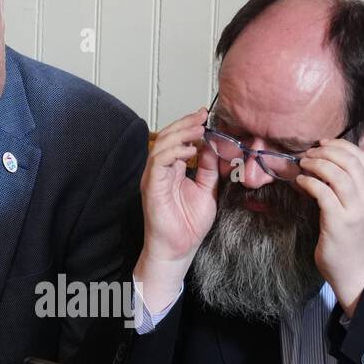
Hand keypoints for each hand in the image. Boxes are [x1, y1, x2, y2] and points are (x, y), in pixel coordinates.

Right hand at [133, 108, 220, 310]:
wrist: (179, 248)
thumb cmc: (189, 224)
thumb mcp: (207, 189)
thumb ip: (208, 168)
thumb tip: (212, 146)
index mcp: (173, 169)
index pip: (178, 139)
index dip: (190, 125)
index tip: (206, 114)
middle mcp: (161, 170)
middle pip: (168, 137)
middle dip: (186, 123)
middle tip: (203, 116)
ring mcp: (154, 177)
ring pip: (162, 145)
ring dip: (181, 134)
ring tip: (199, 129)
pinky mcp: (151, 186)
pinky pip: (159, 162)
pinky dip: (174, 152)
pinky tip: (189, 150)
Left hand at [294, 139, 363, 316]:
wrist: (357, 270)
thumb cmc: (352, 240)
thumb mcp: (358, 209)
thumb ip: (349, 189)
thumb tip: (327, 167)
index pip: (361, 157)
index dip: (341, 145)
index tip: (323, 143)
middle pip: (348, 161)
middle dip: (326, 152)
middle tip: (309, 153)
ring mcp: (354, 210)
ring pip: (336, 174)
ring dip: (316, 164)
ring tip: (303, 164)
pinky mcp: (338, 222)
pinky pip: (323, 193)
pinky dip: (310, 182)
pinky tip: (301, 182)